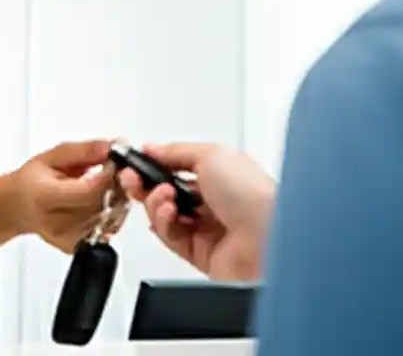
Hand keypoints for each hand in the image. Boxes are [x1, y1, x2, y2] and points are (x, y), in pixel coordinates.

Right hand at [0, 140, 114, 260]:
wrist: (16, 207)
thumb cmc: (30, 182)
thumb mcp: (51, 157)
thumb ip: (80, 151)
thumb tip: (107, 148)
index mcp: (44, 197)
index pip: (89, 192)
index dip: (107, 177)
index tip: (112, 163)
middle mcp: (54, 222)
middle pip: (100, 206)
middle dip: (113, 187)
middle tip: (111, 172)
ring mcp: (65, 238)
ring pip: (106, 219)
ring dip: (113, 201)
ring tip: (101, 186)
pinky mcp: (74, 247)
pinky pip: (104, 230)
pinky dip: (108, 215)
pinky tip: (97, 203)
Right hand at [118, 142, 275, 280]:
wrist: (269, 240)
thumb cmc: (253, 194)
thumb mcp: (211, 154)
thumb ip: (176, 151)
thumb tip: (152, 149)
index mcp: (220, 174)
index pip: (176, 168)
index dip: (154, 164)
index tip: (136, 161)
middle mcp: (213, 201)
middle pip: (165, 192)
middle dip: (145, 183)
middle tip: (133, 177)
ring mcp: (206, 228)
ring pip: (163, 215)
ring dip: (155, 202)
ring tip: (164, 196)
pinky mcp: (199, 253)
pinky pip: (169, 237)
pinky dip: (163, 222)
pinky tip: (169, 212)